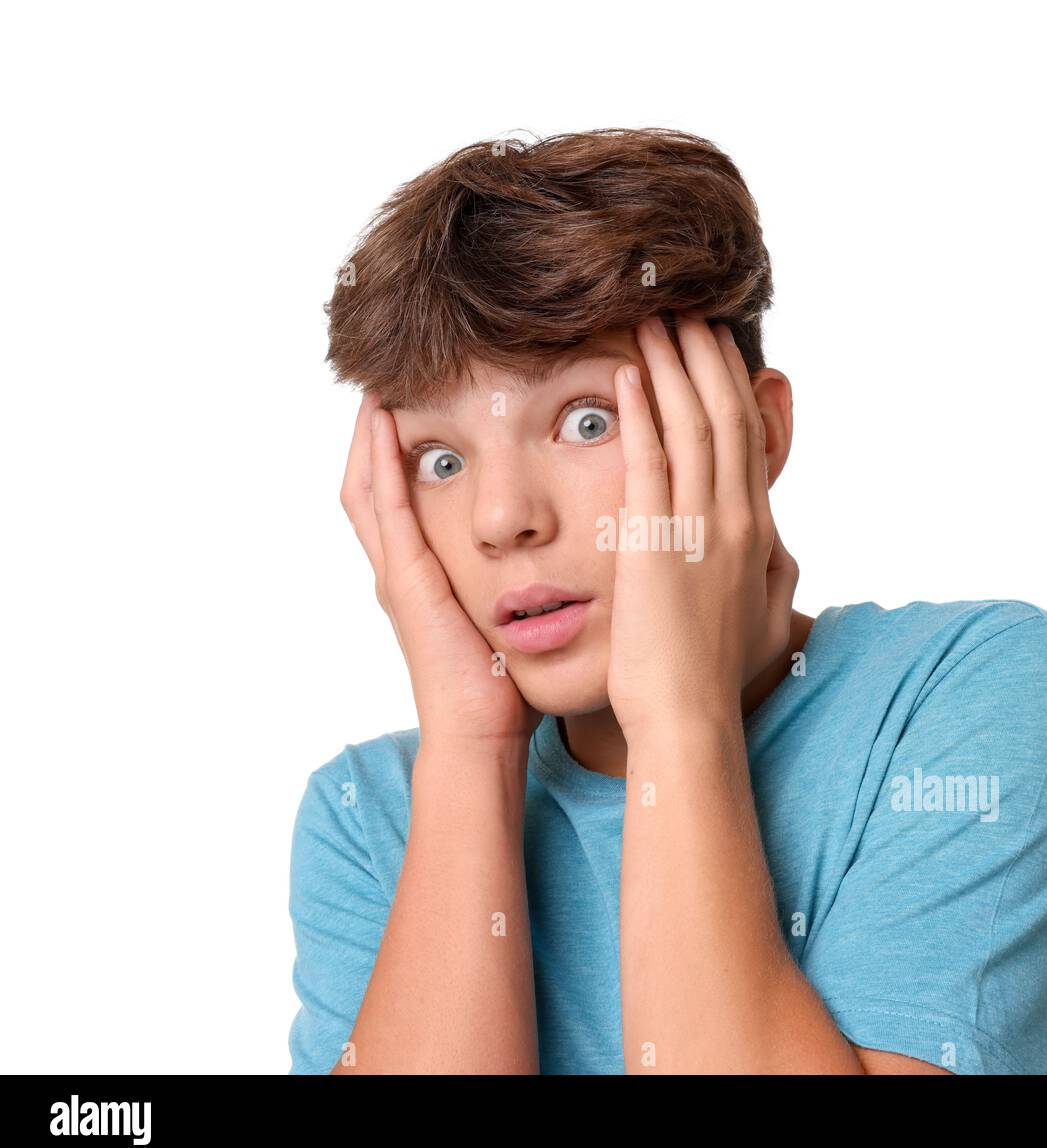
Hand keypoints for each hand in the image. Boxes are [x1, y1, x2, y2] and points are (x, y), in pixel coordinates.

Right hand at [339, 393, 541, 751]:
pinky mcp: (405, 583)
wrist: (483, 736)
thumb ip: (514, 583)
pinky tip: (385, 423)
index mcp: (422, 576)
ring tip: (377, 386)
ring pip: (365, 488)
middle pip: (368, 484)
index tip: (416, 403)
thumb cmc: (502, 686)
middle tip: (384, 382)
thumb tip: (549, 555)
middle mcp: (399, 569)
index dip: (397, 451)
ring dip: (368, 437)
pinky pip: (386, 510)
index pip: (398, 497)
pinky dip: (381, 464)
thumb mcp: (506, 619)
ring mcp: (396, 575)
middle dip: (372, 434)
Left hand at [605, 312, 798, 740]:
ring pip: (692, 427)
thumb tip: (780, 550)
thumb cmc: (718, 676)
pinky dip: (639, 414)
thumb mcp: (767, 621)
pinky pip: (649, 463)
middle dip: (706, 357)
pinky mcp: (654, 544)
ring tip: (653, 320)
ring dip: (673, 367)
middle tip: (685, 309)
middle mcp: (736, 520)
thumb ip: (777, 577)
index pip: (748, 441)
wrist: (688, 719)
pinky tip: (626, 376)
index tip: (716, 347)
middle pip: (725, 416)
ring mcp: (698, 530)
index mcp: (757, 533)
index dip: (733, 386)